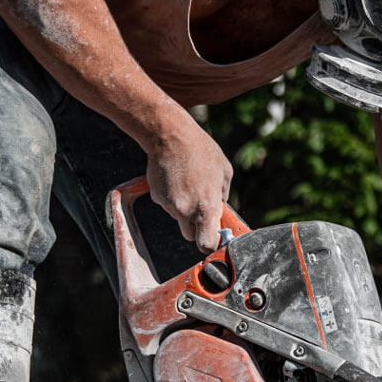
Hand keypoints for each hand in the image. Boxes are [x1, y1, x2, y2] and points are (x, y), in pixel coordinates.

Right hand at [146, 118, 232, 251]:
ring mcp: (168, 205)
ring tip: (189, 184)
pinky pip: (167, 205)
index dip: (211, 245)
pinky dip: (173, 198)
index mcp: (206, 207)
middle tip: (202, 210)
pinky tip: (178, 179)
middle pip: (190, 236)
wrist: (170, 136)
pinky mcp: (156, 197)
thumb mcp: (224, 171)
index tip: (214, 240)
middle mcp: (185, 210)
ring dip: (184, 209)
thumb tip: (220, 206)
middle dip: (196, 228)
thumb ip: (223, 195)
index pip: (206, 243)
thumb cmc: (200, 150)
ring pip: (178, 218)